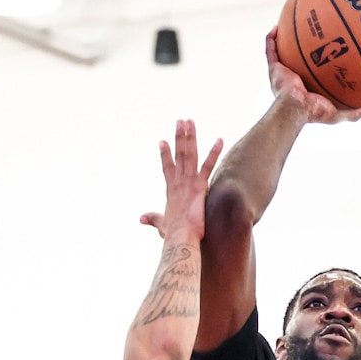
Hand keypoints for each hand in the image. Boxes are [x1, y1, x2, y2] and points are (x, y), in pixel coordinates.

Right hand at [139, 118, 222, 241]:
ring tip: (190, 121)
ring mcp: (188, 182)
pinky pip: (208, 166)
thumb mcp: (161, 224)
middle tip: (180, 121)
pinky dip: (214, 152)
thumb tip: (141, 219)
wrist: (180, 238)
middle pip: (178, 155)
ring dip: (190, 137)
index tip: (162, 141)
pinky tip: (220, 140)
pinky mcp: (199, 186)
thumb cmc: (172, 234)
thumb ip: (152, 219)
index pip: (167, 167)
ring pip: (189, 155)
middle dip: (179, 137)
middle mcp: (178, 182)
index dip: (165, 154)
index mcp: (171, 190)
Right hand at [264, 31, 360, 126]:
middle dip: (301, 46)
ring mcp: (283, 72)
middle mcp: (293, 77)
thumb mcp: (337, 113)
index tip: (326, 48)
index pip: (312, 71)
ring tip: (288, 24)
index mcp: (306, 86)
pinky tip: (275, 28)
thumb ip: (353, 113)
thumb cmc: (314, 112)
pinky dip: (271, 39)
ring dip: (283, 39)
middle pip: (297, 58)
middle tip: (310, 32)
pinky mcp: (274, 69)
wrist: (295, 108)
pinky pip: (270, 50)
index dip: (318, 60)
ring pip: (282, 52)